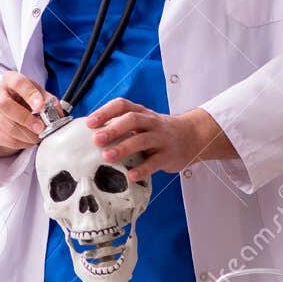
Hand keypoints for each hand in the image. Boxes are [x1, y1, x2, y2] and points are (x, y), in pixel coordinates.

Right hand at [0, 72, 67, 157]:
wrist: (8, 105)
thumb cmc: (24, 97)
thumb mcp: (38, 93)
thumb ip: (49, 101)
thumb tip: (58, 115)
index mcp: (9, 79)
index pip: (18, 83)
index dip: (30, 95)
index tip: (41, 107)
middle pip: (5, 105)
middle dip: (25, 119)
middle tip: (40, 128)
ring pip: (5, 124)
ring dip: (24, 134)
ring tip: (37, 137)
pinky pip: (2, 137)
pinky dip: (18, 142)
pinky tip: (27, 141)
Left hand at [85, 100, 235, 180]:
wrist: (192, 136)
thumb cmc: (158, 131)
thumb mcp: (143, 123)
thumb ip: (122, 126)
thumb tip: (91, 135)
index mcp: (142, 113)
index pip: (122, 105)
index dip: (105, 112)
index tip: (90, 123)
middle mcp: (151, 123)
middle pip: (132, 120)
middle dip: (113, 129)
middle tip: (97, 139)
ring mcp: (161, 139)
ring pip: (142, 140)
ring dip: (124, 148)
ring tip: (108, 156)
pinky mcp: (168, 155)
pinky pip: (155, 162)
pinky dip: (142, 169)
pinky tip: (131, 176)